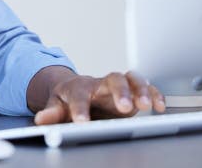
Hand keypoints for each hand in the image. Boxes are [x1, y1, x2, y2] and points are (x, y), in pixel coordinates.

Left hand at [30, 68, 165, 124]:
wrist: (78, 90)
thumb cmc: (68, 99)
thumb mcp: (56, 106)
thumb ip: (52, 113)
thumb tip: (41, 119)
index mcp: (79, 87)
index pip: (79, 96)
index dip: (80, 109)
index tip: (83, 122)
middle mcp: (100, 84)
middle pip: (112, 79)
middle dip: (119, 92)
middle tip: (124, 107)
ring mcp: (118, 87)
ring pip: (131, 78)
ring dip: (140, 90)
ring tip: (146, 105)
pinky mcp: (132, 93)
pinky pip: (146, 87)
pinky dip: (155, 94)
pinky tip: (160, 106)